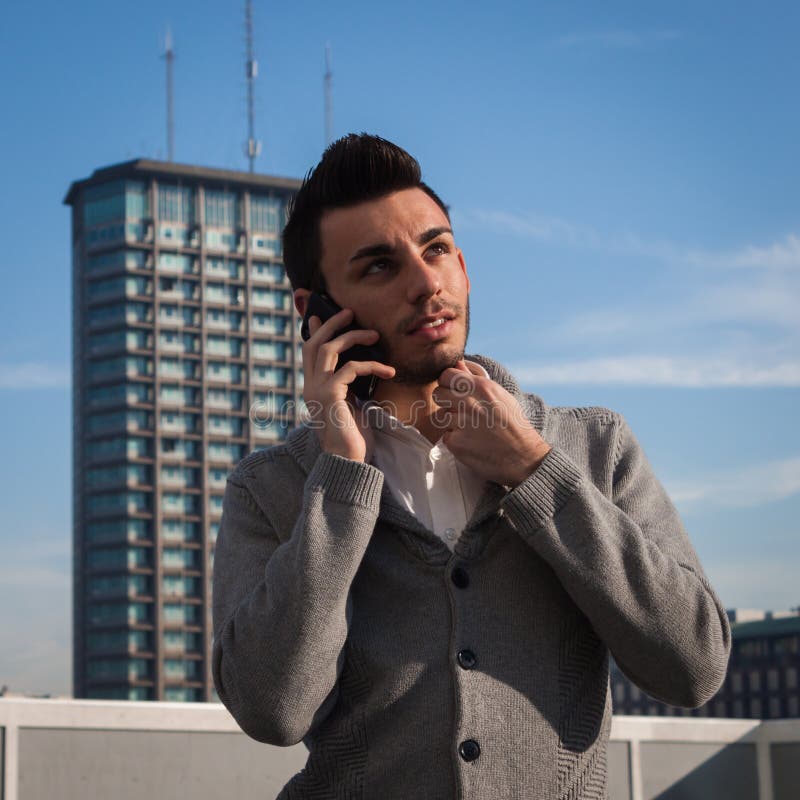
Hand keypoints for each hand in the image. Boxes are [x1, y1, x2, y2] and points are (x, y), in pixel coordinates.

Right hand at [301, 309, 394, 461]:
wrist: (349, 463)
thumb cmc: (353, 438)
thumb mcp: (351, 405)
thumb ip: (348, 386)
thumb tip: (355, 368)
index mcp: (313, 388)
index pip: (309, 352)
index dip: (315, 331)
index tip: (321, 314)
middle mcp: (310, 387)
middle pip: (314, 344)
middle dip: (331, 324)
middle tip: (350, 312)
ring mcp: (317, 390)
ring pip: (328, 349)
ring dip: (351, 337)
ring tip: (374, 334)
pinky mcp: (330, 396)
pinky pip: (350, 368)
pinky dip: (371, 364)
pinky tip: (389, 370)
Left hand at [433, 360, 550, 485]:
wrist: (523, 457)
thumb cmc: (513, 424)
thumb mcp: (500, 396)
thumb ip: (475, 380)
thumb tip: (457, 364)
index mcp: (481, 387)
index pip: (446, 375)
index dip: (448, 383)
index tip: (453, 391)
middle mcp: (470, 402)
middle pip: (438, 394)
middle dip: (446, 402)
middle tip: (459, 411)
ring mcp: (462, 423)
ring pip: (441, 416)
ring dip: (451, 422)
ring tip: (470, 428)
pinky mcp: (456, 443)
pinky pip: (446, 436)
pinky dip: (455, 440)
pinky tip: (471, 441)